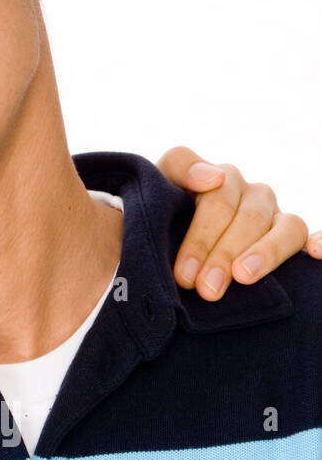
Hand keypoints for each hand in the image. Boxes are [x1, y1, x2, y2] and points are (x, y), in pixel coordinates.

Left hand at [157, 146, 318, 300]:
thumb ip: (178, 171)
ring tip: (242, 278)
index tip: (184, 273)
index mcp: (216, 179)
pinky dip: (320, 241)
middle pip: (243, 215)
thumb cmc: (160, 220)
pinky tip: (315, 255)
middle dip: (220, 253)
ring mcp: (273, 212)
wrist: (167, 242)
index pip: (214, 192)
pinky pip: (310, 234)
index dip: (200, 234)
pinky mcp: (291, 235)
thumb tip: (212, 177)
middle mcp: (248, 192)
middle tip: (202, 288)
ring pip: (283, 225)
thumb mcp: (155, 195)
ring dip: (264, 254)